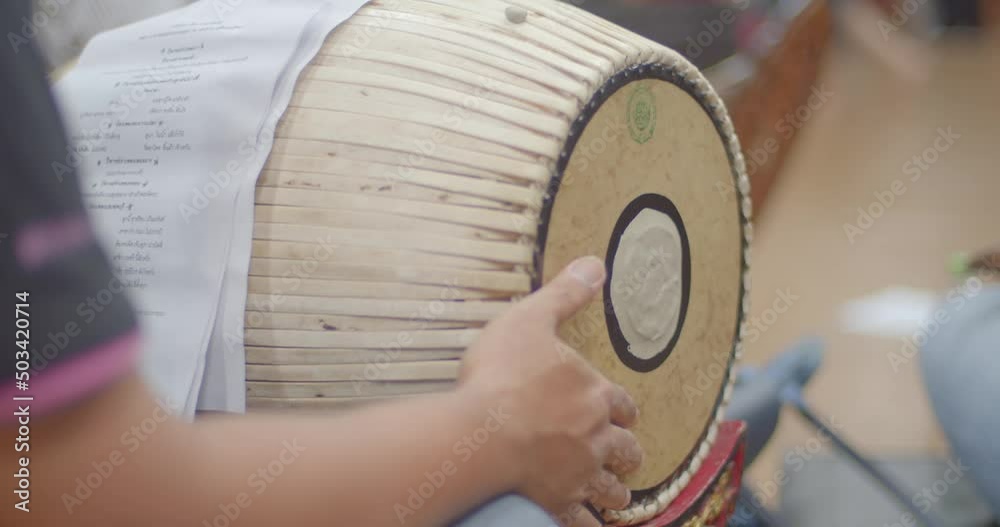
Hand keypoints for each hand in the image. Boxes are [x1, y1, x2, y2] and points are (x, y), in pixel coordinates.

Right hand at [459, 256, 643, 524]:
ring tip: (617, 497)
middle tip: (627, 455)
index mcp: (593, 393)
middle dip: (627, 452)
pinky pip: (580, 521)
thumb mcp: (531, 318)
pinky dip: (586, 524)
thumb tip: (597, 264)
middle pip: (625, 449)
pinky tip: (586, 525)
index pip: (621, 402)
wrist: (481, 433)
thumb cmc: (501, 374)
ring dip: (615, 493)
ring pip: (611, 490)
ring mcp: (577, 473)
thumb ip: (565, 294)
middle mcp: (594, 436)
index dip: (623, 408)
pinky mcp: (556, 500)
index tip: (624, 412)